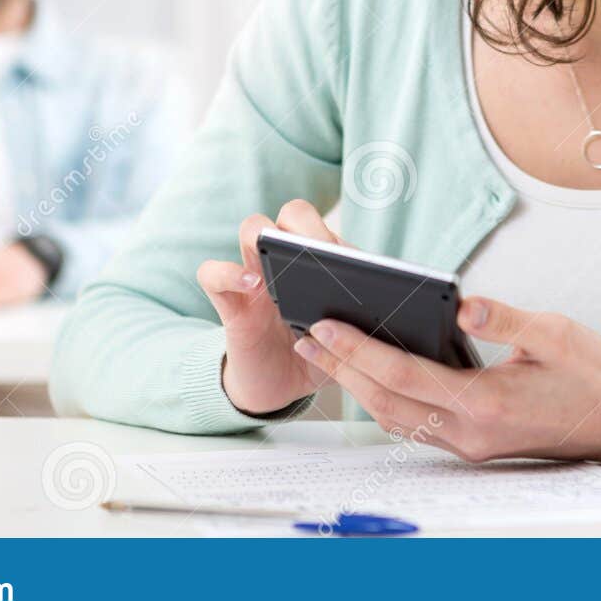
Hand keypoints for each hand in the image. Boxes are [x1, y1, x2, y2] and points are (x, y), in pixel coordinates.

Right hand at [199, 200, 348, 416]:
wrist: (279, 387)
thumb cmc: (317, 355)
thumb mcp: (345, 340)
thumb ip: (360, 322)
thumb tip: (387, 307)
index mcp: (318, 264)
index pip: (327, 225)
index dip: (337, 234)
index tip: (347, 261)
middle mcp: (286, 261)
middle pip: (291, 213)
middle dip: (305, 224)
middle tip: (316, 253)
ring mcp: (254, 278)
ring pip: (250, 227)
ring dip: (264, 236)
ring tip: (282, 264)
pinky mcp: (230, 303)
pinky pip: (212, 273)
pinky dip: (228, 273)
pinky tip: (252, 284)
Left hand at [295, 296, 600, 463]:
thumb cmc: (593, 373)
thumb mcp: (553, 332)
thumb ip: (501, 317)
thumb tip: (460, 301)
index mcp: (487, 402)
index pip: (405, 374)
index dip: (359, 350)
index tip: (324, 326)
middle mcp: (471, 431)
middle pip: (387, 404)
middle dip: (342, 371)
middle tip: (306, 338)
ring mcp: (471, 445)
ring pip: (397, 420)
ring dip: (359, 388)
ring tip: (328, 354)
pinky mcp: (476, 445)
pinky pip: (417, 426)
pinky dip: (387, 400)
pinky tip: (374, 375)